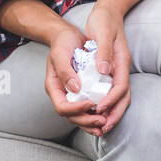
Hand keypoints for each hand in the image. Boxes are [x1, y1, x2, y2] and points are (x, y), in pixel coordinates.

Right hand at [43, 20, 126, 138]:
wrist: (67, 36)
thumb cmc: (62, 43)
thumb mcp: (60, 54)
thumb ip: (65, 72)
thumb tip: (75, 89)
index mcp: (54, 87)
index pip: (62, 107)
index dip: (76, 109)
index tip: (90, 103)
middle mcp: (62, 94)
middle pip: (71, 117)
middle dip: (87, 121)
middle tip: (102, 121)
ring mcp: (71, 95)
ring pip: (79, 117)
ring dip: (92, 123)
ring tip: (105, 125)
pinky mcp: (81, 92)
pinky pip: (87, 109)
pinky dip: (95, 115)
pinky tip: (106, 116)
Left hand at [81, 3, 130, 133]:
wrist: (108, 11)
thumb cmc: (104, 20)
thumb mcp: (102, 32)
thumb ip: (103, 52)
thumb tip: (104, 71)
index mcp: (122, 62)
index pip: (120, 87)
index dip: (111, 100)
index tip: (99, 109)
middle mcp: (121, 68)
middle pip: (123, 97)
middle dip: (115, 114)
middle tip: (103, 128)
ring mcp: (117, 70)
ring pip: (119, 97)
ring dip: (111, 112)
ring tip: (101, 125)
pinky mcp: (110, 70)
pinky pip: (111, 91)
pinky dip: (106, 103)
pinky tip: (96, 110)